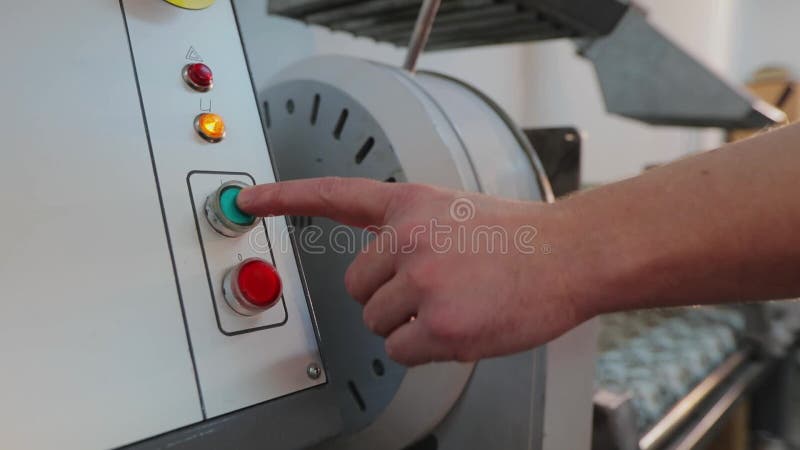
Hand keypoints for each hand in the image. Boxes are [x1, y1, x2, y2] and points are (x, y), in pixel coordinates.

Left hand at [237, 178, 593, 365]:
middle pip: (355, 288)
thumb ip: (407, 229)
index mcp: (409, 205)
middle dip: (387, 297)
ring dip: (408, 324)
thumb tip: (376, 268)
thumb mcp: (452, 211)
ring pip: (376, 322)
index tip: (247, 201)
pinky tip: (461, 326)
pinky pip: (399, 351)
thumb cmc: (519, 238)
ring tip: (455, 304)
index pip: (334, 195)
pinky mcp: (437, 323)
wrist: (569, 255)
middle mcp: (407, 238)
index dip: (284, 199)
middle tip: (434, 290)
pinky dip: (424, 349)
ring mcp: (421, 281)